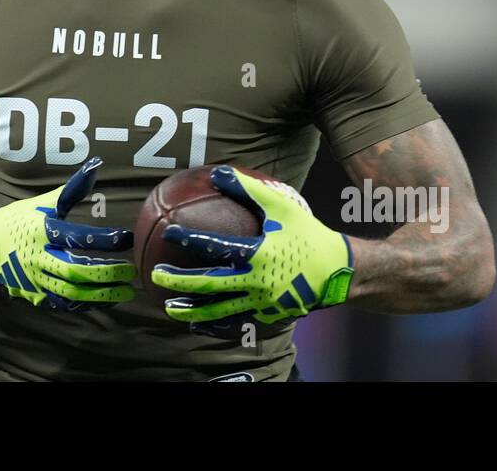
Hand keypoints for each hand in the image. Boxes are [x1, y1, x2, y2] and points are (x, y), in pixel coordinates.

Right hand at [0, 157, 135, 310]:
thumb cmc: (21, 219)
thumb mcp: (45, 202)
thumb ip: (73, 188)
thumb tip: (96, 164)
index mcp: (42, 231)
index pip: (77, 237)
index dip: (104, 239)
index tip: (126, 238)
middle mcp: (38, 257)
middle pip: (75, 270)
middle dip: (105, 273)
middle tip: (131, 270)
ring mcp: (36, 280)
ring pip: (71, 293)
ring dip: (101, 294)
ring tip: (126, 291)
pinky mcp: (35, 295)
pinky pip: (64, 305)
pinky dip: (87, 304)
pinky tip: (107, 299)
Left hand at [150, 165, 352, 334]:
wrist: (340, 272)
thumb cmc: (309, 234)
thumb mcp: (282, 206)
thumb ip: (249, 189)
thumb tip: (218, 173)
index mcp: (260, 255)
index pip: (216, 247)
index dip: (190, 239)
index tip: (169, 232)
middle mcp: (259, 282)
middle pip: (211, 285)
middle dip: (181, 282)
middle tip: (156, 277)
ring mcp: (263, 304)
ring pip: (221, 312)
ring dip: (193, 312)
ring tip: (170, 309)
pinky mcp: (269, 317)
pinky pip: (237, 322)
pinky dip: (216, 325)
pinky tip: (199, 322)